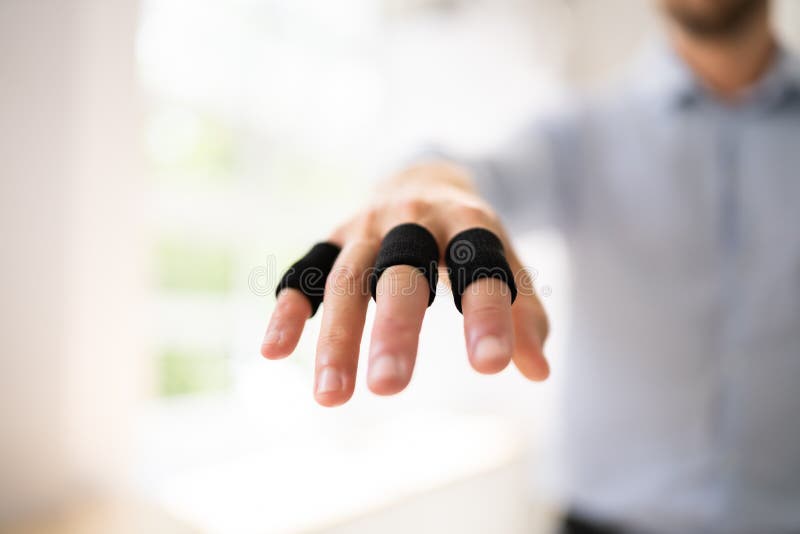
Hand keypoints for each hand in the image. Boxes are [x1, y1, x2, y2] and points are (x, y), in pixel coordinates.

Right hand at [261, 161, 549, 405]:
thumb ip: (522, 311)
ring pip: (345, 280)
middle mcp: (412, 220)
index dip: (486, 314)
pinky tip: (273, 352)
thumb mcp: (504, 258)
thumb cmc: (468, 235)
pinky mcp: (334, 238)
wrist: (423, 180)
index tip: (491, 367)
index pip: (479, 267)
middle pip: (400, 270)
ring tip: (331, 399)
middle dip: (394, 327)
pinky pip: (305, 271)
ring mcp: (366, 227)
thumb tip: (538, 372)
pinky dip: (289, 309)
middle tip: (390, 388)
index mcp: (466, 221)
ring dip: (335, 338)